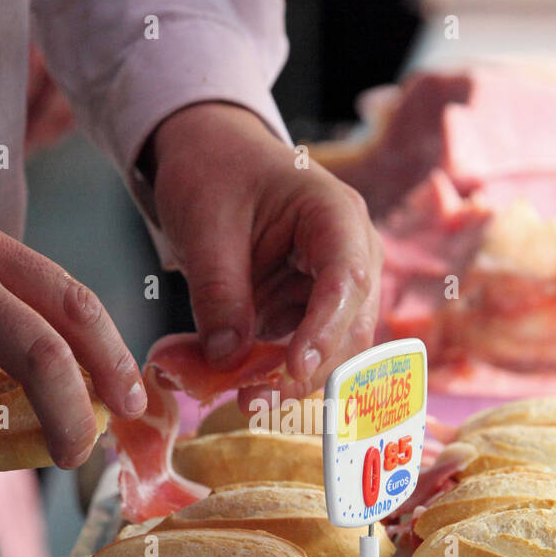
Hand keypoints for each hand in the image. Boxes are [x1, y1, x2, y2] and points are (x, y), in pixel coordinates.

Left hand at [148, 102, 380, 406]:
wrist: (210, 154)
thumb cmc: (214, 172)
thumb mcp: (205, 227)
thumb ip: (218, 294)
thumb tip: (227, 360)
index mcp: (335, 216)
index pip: (348, 278)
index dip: (326, 329)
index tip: (294, 368)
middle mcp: (351, 255)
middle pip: (350, 326)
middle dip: (308, 370)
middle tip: (256, 401)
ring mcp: (333, 286)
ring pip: (331, 349)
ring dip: (288, 380)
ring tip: (243, 402)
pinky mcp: (307, 309)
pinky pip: (299, 350)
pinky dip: (270, 372)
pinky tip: (236, 387)